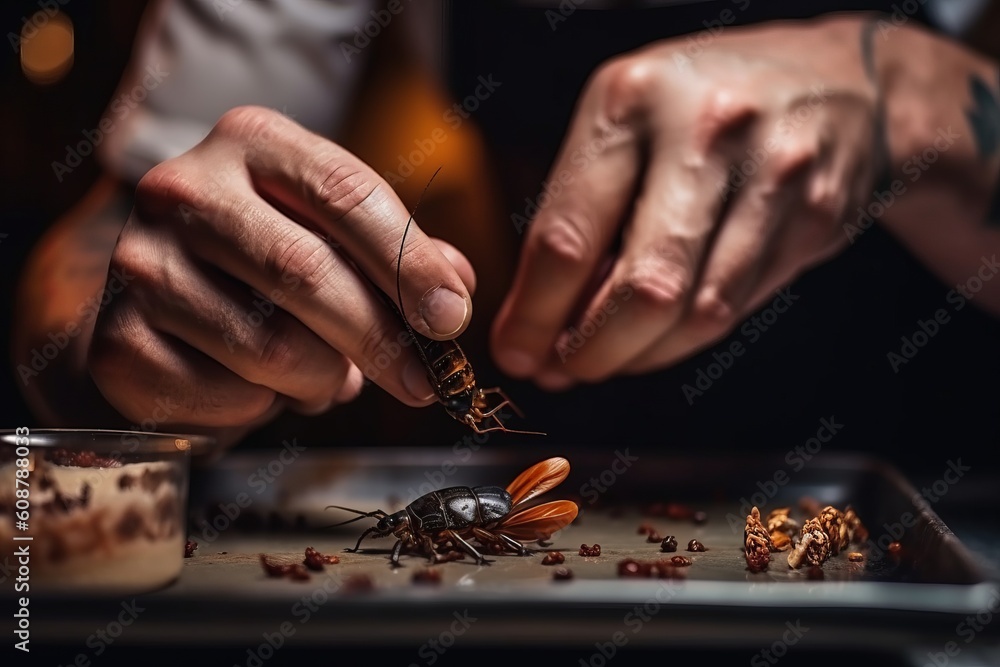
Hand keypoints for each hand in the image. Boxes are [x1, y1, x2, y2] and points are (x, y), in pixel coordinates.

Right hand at [89, 106, 474, 430]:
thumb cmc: (264, 261)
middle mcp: (185, 191)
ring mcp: (141, 263)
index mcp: (251, 143)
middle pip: (305, 272)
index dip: (408, 263)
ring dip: (323, 380)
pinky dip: (268, 406)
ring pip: (272, 348)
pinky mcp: (119, 339)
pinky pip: (229, 396)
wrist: (157, 299)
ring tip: (328, 377)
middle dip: (380, 339)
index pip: (345, 193)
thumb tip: (457, 290)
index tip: (451, 318)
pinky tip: (264, 388)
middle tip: (422, 383)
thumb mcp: (332, 234)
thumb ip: (397, 254)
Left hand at [491, 16, 882, 387]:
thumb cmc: (699, 101)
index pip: (567, 237)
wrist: (835, 78)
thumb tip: (541, 320)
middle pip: (640, 290)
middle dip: (590, 351)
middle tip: (562, 368)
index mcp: (633, 100)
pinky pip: (737, 309)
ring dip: (638, 356)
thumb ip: (581, 213)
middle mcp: (708, 132)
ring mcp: (773, 176)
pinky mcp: (816, 220)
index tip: (515, 351)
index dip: (533, 315)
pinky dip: (684, 339)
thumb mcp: (622, 122)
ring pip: (696, 314)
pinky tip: (658, 334)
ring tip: (606, 356)